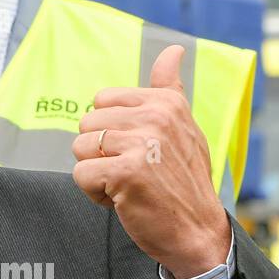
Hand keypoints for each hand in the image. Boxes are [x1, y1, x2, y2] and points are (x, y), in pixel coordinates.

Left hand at [72, 45, 230, 278]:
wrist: (198, 230)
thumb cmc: (183, 179)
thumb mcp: (183, 127)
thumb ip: (169, 88)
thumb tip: (173, 48)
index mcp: (166, 102)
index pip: (102, 100)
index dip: (110, 129)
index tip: (138, 148)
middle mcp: (156, 117)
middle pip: (87, 123)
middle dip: (100, 152)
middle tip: (133, 171)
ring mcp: (141, 144)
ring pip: (80, 148)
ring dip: (97, 172)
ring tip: (127, 184)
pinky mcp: (125, 172)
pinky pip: (80, 174)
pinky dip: (94, 192)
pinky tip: (122, 199)